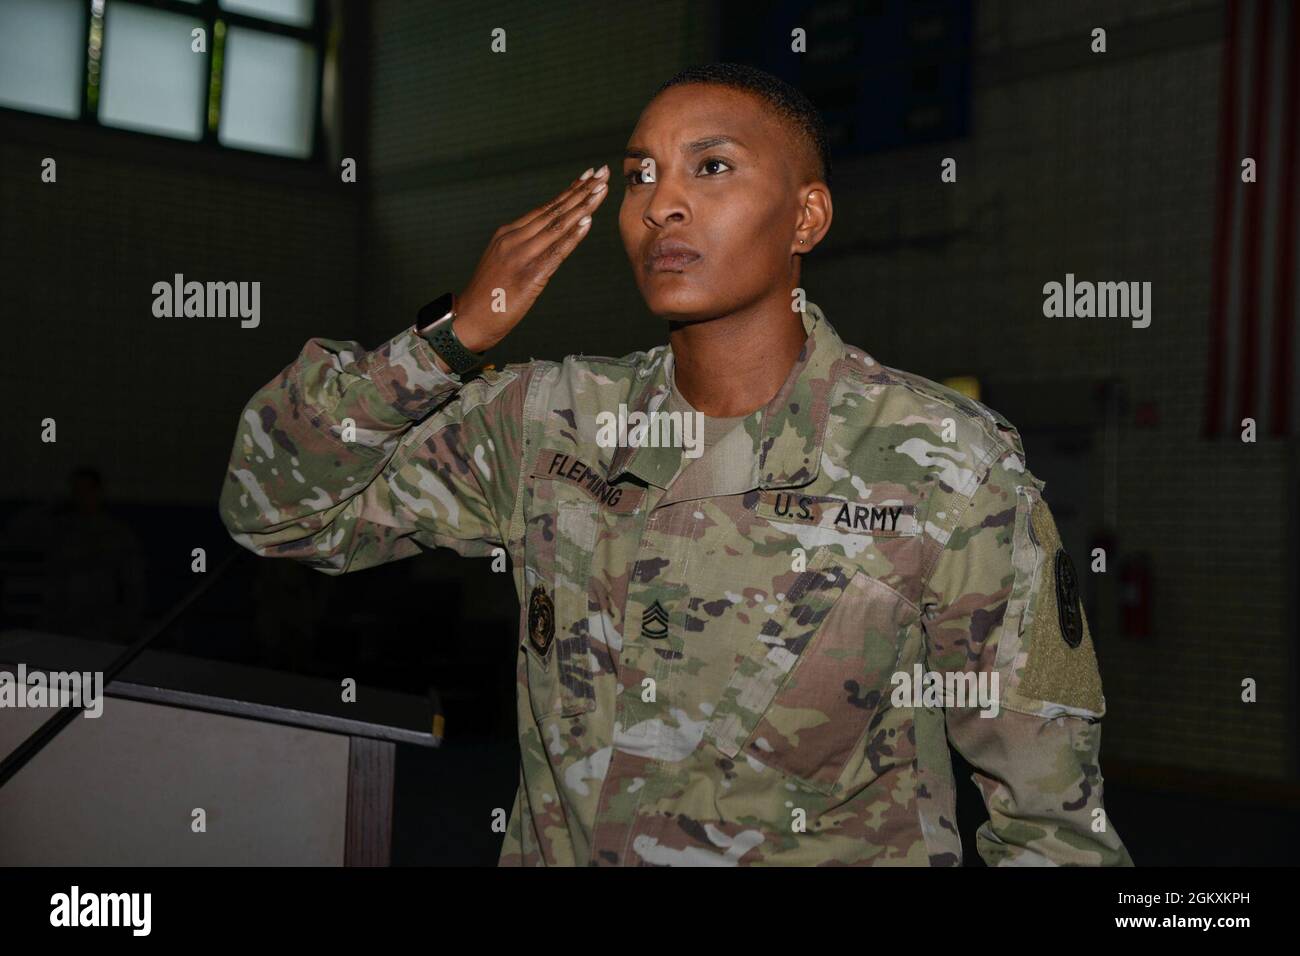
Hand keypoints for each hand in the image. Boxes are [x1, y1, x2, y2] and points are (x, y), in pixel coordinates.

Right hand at [452, 164, 610, 352]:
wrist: (468, 319)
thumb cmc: (487, 297)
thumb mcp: (501, 262)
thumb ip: (521, 247)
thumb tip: (545, 239)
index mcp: (507, 233)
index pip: (545, 208)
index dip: (569, 191)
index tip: (588, 176)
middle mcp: (514, 239)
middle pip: (554, 210)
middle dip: (582, 191)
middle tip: (603, 172)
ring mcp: (521, 255)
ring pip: (557, 225)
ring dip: (583, 207)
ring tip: (601, 190)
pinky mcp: (529, 275)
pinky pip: (556, 252)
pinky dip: (573, 236)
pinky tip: (588, 222)